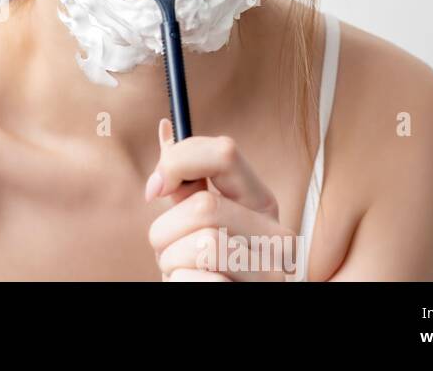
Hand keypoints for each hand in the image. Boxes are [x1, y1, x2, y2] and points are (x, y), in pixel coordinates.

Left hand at [144, 119, 296, 281]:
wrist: (228, 304)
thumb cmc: (210, 267)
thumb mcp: (201, 221)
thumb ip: (186, 182)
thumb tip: (165, 128)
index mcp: (262, 202)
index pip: (225, 152)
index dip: (177, 162)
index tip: (155, 188)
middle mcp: (276, 233)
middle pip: (202, 206)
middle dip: (166, 231)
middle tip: (170, 250)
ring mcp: (269, 271)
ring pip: (197, 245)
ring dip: (171, 262)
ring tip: (185, 271)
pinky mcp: (248, 294)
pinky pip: (194, 280)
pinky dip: (179, 283)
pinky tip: (194, 286)